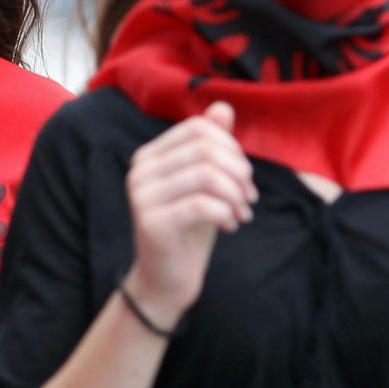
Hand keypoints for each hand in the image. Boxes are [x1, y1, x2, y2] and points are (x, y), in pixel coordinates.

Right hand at [124, 102, 256, 326]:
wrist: (166, 279)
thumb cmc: (188, 229)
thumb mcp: (206, 184)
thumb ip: (212, 146)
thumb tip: (223, 107)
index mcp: (150, 155)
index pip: (198, 129)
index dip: (231, 148)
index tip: (244, 178)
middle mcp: (140, 170)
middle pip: (205, 149)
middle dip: (238, 172)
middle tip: (248, 198)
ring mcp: (142, 196)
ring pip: (206, 174)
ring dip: (235, 194)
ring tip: (241, 212)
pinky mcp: (151, 222)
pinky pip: (202, 205)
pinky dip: (226, 212)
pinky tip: (230, 226)